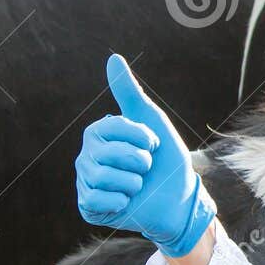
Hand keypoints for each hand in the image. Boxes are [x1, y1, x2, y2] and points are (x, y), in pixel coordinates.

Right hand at [75, 54, 215, 255]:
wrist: (178, 199)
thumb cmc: (166, 159)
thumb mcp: (152, 121)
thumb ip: (130, 92)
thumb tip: (113, 58)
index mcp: (98, 134)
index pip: (112, 127)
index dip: (140, 137)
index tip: (153, 144)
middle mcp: (86, 156)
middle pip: (110, 153)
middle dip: (140, 161)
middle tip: (145, 168)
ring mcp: (85, 182)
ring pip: (105, 177)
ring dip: (133, 183)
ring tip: (138, 186)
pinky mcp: (88, 206)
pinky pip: (98, 199)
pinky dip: (121, 202)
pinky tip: (127, 202)